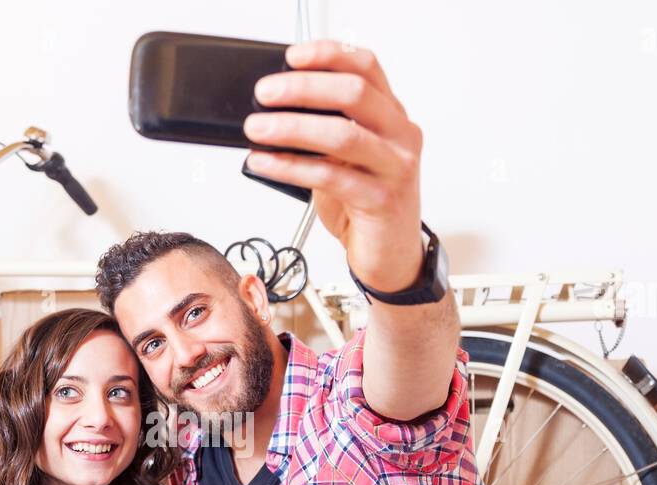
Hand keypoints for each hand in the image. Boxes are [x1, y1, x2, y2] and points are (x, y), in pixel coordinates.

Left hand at [243, 39, 424, 292]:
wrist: (390, 256)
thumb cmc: (365, 205)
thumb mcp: (345, 159)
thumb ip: (323, 131)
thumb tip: (272, 111)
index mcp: (391, 116)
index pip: (365, 67)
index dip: (328, 55)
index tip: (291, 57)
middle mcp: (399, 136)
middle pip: (354, 94)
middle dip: (303, 89)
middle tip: (265, 94)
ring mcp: (395, 167)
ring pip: (342, 134)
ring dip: (292, 128)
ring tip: (257, 128)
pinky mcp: (380, 200)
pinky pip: (330, 177)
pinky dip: (291, 166)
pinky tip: (264, 162)